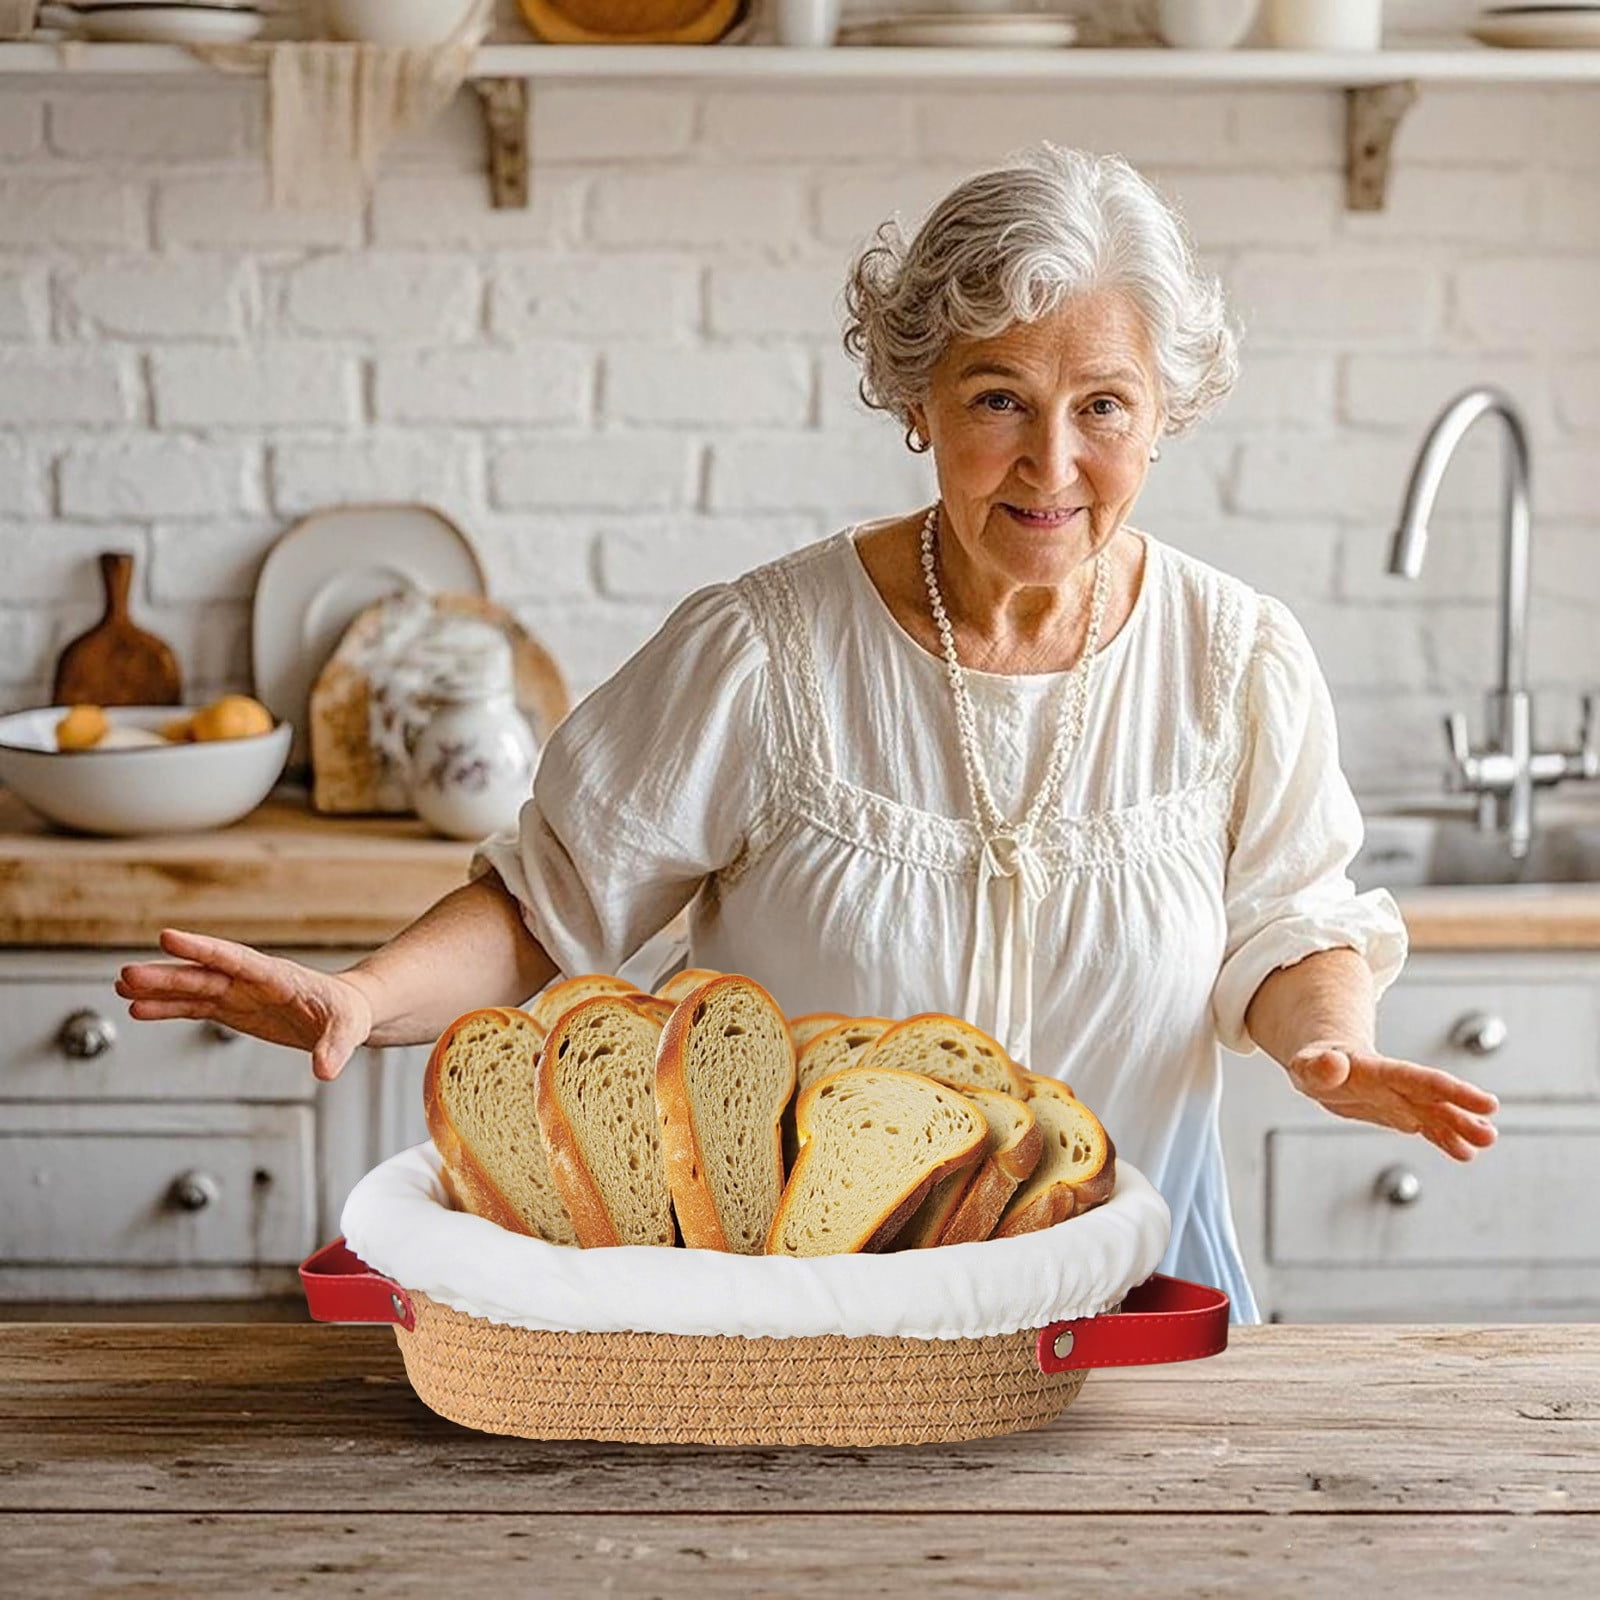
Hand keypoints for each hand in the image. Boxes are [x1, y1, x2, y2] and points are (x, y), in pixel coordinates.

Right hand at [116, 928, 374, 1082]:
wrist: (346, 1013)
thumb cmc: (349, 1015)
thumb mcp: (348, 1030)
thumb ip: (335, 1047)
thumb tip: (326, 1071)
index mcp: (278, 976)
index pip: (236, 959)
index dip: (202, 949)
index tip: (167, 937)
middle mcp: (252, 981)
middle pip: (204, 975)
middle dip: (167, 975)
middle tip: (126, 974)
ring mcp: (240, 994)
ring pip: (193, 989)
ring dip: (158, 989)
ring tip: (119, 988)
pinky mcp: (234, 1009)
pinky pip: (196, 1007)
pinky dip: (168, 1008)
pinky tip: (139, 1010)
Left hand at [1286, 1041, 1499, 1161]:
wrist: (1323, 1067)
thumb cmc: (1313, 1065)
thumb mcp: (1307, 1066)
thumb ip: (1317, 1066)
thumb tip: (1332, 1063)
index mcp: (1376, 1070)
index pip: (1417, 1079)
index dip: (1448, 1090)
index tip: (1484, 1102)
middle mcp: (1396, 1084)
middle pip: (1433, 1095)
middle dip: (1462, 1109)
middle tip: (1491, 1130)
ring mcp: (1402, 1099)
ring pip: (1436, 1113)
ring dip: (1461, 1127)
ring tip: (1487, 1141)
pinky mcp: (1402, 1113)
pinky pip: (1427, 1127)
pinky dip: (1445, 1139)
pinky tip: (1465, 1153)